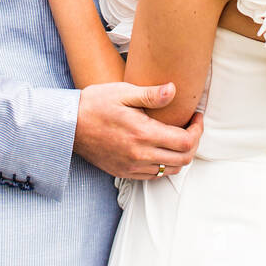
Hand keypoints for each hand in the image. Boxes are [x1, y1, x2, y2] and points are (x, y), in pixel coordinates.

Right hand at [73, 81, 203, 179]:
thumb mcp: (122, 92)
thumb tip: (174, 90)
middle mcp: (140, 154)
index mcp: (143, 133)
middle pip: (183, 159)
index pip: (185, 141)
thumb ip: (150, 94)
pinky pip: (154, 175)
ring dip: (180, 155)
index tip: (196, 117)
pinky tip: (160, 149)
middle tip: (191, 127)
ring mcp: (132, 166)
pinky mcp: (124, 172)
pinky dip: (164, 164)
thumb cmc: (94, 104)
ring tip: (178, 137)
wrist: (68, 126)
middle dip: (193, 143)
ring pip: (170, 170)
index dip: (198, 130)